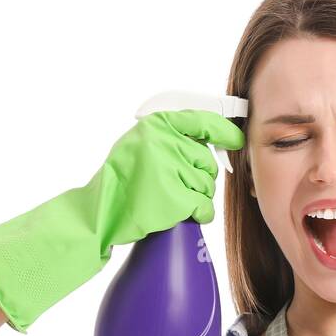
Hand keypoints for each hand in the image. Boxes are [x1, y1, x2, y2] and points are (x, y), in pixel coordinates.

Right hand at [0, 109, 244, 332]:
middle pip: (206, 162)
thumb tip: (212, 139)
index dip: (224, 132)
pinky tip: (179, 214)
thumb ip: (171, 137)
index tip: (236, 139)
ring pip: (206, 186)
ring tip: (168, 199)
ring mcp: (169, 170)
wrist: (99, 213)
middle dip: (197, 177)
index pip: (203, 121)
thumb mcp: (141, 145)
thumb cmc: (121, 181)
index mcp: (157, 125)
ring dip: (195, 197)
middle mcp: (164, 142)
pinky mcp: (175, 198)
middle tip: (173, 186)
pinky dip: (198, 214)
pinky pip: (204, 206)